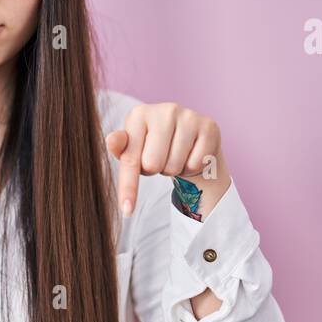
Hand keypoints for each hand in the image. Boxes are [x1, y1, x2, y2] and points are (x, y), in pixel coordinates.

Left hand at [104, 102, 230, 218]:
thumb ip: (120, 148)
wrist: (190, 139)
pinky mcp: (209, 126)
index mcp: (139, 114)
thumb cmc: (154, 146)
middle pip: (152, 164)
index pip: (130, 158)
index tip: (127, 210)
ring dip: (173, 168)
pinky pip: (195, 164)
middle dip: (154, 170)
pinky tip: (191, 153)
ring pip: (174, 166)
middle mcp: (165, 110)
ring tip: (175, 155)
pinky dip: (191, 166)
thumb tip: (111, 140)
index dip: (128, 187)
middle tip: (160, 158)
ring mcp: (189, 116)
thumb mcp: (133, 149)